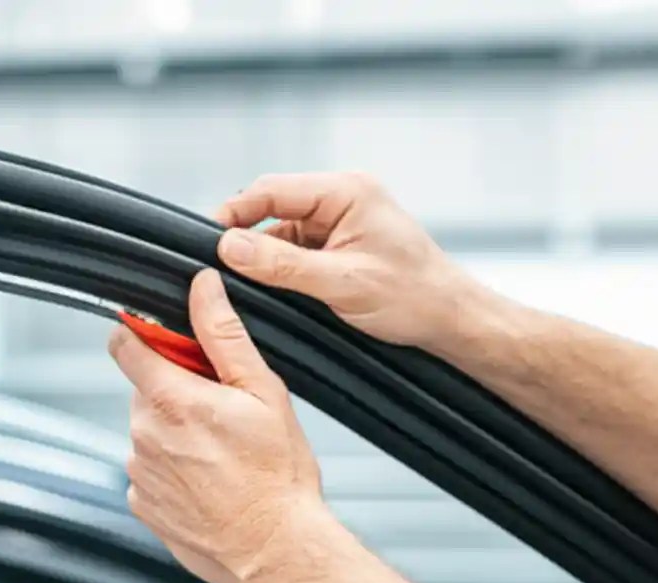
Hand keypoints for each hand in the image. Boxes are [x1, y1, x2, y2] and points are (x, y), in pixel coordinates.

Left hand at [108, 269, 322, 582]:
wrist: (275, 551)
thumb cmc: (277, 476)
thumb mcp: (262, 391)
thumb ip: (224, 335)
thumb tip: (203, 288)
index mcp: (170, 399)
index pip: (125, 343)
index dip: (144, 334)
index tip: (168, 341)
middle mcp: (143, 434)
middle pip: (145, 389)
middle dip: (176, 389)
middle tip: (222, 409)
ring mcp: (139, 472)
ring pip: (149, 430)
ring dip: (176, 431)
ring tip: (222, 453)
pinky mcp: (143, 504)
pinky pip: (151, 469)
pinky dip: (173, 468)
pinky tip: (209, 480)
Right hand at [215, 172, 485, 350]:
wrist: (449, 318)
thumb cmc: (413, 297)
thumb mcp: (340, 283)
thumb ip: (281, 264)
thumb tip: (230, 248)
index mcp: (346, 191)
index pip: (272, 189)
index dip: (234, 213)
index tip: (208, 241)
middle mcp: (341, 196)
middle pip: (271, 205)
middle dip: (246, 235)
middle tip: (222, 267)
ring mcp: (338, 218)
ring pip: (279, 228)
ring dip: (264, 255)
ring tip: (253, 284)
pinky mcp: (336, 241)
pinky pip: (293, 246)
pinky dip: (279, 265)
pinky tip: (274, 287)